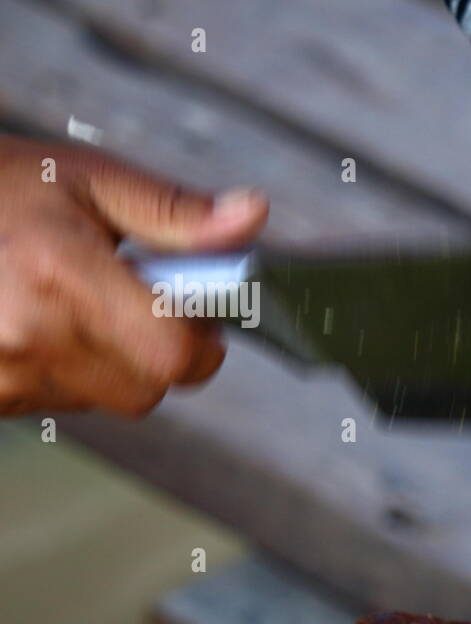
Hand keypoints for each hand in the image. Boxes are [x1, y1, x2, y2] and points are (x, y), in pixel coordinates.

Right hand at [0, 135, 267, 416]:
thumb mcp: (87, 180)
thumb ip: (175, 211)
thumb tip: (250, 217)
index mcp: (60, 273)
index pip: (176, 355)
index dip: (200, 340)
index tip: (190, 310)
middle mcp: (28, 333)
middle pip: (148, 388)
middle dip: (157, 350)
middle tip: (125, 296)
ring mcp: (2, 373)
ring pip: (106, 397)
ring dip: (110, 361)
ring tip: (70, 301)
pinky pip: (60, 400)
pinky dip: (67, 370)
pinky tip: (39, 322)